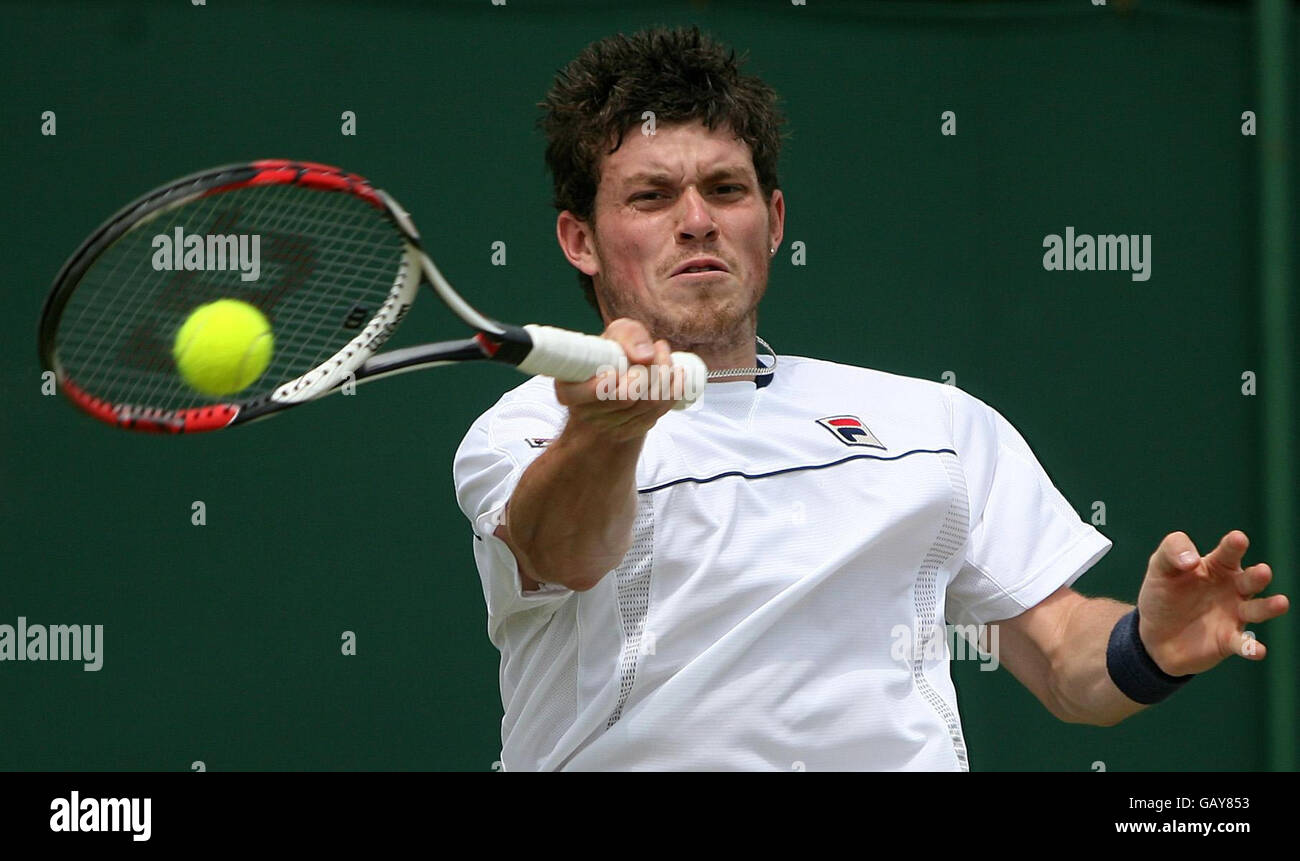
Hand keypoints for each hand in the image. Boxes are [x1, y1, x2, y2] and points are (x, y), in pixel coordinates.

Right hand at [553, 318, 679, 443]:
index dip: (604, 385)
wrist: (617, 378)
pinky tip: (676, 373)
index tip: (616, 369)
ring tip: (665, 354)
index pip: (589, 394)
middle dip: (649, 370)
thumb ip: (628, 335)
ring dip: (665, 376)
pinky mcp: (632, 430)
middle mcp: (587, 414)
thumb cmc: (611, 352)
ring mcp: (611, 427)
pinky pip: (659, 413)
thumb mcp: (614, 335)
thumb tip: (646, 357)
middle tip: (658, 347)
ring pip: (647, 405)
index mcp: (570, 391)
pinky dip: (673, 391)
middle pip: (626, 398)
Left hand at [1137, 530, 1289, 675]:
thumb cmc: (1162, 595)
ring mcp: (1234, 615)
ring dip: (1268, 607)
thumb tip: (1192, 560)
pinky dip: (1251, 647)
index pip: (1228, 552)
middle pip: (1250, 580)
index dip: (1234, 545)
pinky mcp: (1229, 641)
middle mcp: (1232, 589)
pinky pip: (1243, 644)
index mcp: (1217, 567)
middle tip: (1262, 572)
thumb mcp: (1159, 568)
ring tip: (1281, 603)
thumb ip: (1172, 552)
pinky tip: (1257, 650)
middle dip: (1257, 576)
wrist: (1153, 636)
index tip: (1238, 539)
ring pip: (1257, 610)